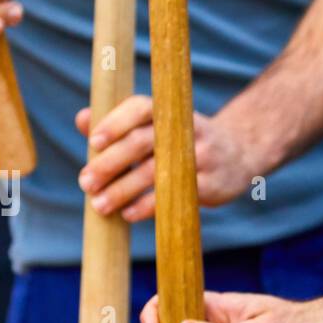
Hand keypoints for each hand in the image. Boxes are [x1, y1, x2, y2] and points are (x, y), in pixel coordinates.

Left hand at [77, 98, 262, 220]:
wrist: (240, 154)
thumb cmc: (184, 141)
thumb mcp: (158, 127)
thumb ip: (119, 124)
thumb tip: (82, 119)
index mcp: (169, 111)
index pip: (140, 108)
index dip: (116, 122)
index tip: (93, 141)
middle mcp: (185, 129)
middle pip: (142, 142)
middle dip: (110, 163)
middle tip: (85, 182)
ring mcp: (200, 156)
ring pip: (154, 172)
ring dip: (123, 190)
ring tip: (99, 205)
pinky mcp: (211, 183)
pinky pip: (175, 195)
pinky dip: (148, 206)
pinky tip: (128, 214)